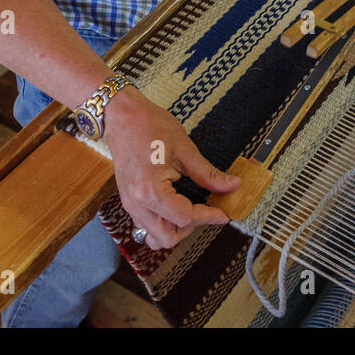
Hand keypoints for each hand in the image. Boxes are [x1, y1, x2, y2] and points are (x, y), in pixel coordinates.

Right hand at [104, 88, 241, 250]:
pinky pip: (146, 225)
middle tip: (207, 211)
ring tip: (191, 210)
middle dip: (190, 228)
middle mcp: (137, 204)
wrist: (122, 116)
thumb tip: (233, 185)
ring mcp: (130, 204)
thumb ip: (209, 174)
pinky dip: (163, 223)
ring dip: (175, 230)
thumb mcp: (186, 150)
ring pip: (153, 236)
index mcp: (151, 191)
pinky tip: (177, 206)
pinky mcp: (128, 200)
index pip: (184, 218)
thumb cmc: (151, 127)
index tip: (224, 214)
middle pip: (166, 238)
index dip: (208, 217)